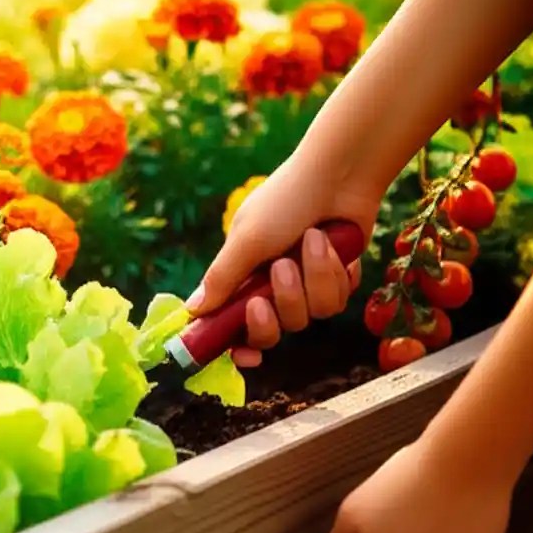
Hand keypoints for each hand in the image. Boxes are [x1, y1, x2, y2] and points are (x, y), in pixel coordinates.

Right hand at [186, 154, 380, 366]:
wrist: (339, 176)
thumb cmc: (285, 200)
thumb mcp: (246, 240)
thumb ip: (222, 279)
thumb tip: (193, 311)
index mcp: (242, 276)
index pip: (232, 325)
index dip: (238, 346)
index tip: (247, 357)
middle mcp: (271, 286)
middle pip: (274, 330)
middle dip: (282, 303)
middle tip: (280, 270)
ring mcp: (305, 284)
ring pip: (310, 316)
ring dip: (313, 277)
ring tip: (312, 239)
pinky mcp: (336, 279)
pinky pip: (336, 300)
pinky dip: (335, 271)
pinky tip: (334, 245)